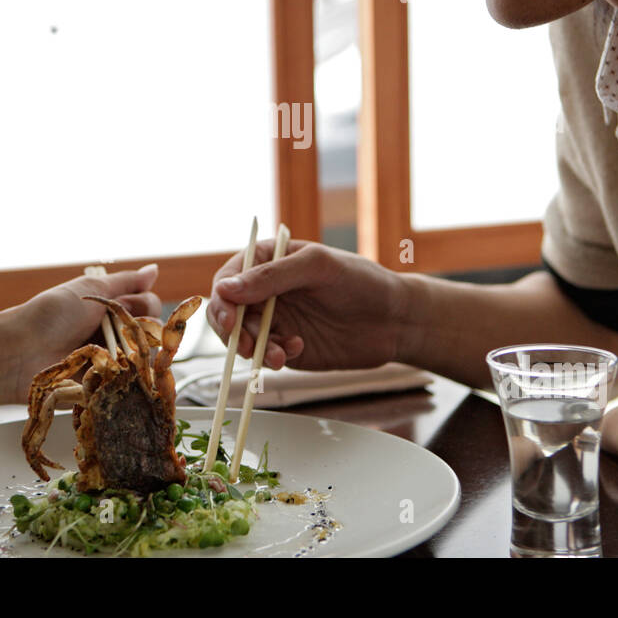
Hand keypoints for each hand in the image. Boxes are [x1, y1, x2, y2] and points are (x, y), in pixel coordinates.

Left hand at [4, 263, 161, 400]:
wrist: (21, 351)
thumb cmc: (51, 315)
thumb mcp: (91, 289)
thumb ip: (126, 281)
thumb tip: (154, 270)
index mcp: (108, 308)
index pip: (148, 305)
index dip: (145, 305)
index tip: (128, 305)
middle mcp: (111, 332)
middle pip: (149, 330)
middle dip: (142, 328)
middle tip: (121, 329)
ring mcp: (108, 359)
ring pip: (143, 356)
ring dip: (135, 352)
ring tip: (117, 352)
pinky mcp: (103, 384)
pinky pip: (128, 381)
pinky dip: (128, 375)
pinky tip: (120, 370)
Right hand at [207, 240, 413, 371]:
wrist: (395, 320)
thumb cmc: (362, 281)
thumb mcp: (317, 268)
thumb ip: (272, 276)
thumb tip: (225, 288)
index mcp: (270, 260)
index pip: (229, 278)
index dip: (222, 299)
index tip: (229, 320)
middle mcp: (267, 291)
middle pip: (228, 312)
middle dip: (234, 331)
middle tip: (248, 346)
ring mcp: (276, 320)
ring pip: (243, 338)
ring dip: (254, 349)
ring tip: (279, 355)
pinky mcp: (287, 346)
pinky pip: (265, 355)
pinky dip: (272, 357)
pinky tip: (296, 351)